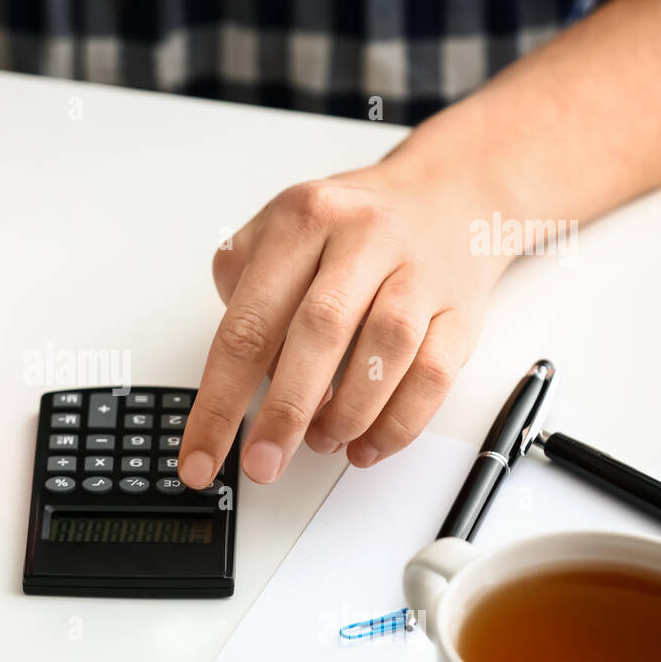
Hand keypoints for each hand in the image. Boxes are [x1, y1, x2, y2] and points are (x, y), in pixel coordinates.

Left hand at [179, 168, 508, 487]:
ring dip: (347, 415)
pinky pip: (434, 373)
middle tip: (262, 464)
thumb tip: (237, 381)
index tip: (200, 457)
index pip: (247, 324)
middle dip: (284, 414)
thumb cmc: (347, 230)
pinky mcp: (460, 307)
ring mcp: (417, 271)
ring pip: (385, 351)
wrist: (446, 196)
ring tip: (321, 443)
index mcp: (302, 220)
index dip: (219, 401)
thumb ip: (244, 295)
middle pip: (318, 334)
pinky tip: (367, 444)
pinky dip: (399, 422)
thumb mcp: (277, 232)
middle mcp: (362, 238)